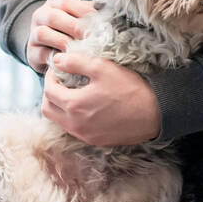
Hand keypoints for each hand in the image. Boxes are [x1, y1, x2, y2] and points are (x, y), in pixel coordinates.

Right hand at [26, 0, 95, 73]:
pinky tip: (70, 61)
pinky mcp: (31, 52)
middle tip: (91, 38)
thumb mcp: (81, 17)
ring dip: (63, 42)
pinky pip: (41, 53)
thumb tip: (109, 13)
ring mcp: (33, 33)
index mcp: (55, 2)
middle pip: (54, 17)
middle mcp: (41, 14)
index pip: (67, 2)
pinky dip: (56, 57)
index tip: (99, 23)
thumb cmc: (72, 29)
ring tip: (80, 49)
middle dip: (75, 28)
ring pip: (42, 33)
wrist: (51, 46)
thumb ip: (91, 13)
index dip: (83, 12)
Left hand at [41, 51, 161, 145]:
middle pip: (47, 109)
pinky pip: (73, 129)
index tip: (57, 68)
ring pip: (59, 121)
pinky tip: (85, 106)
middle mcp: (75, 124)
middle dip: (49, 93)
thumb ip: (76, 62)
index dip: (49, 76)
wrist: (154, 113)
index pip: (48, 91)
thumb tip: (57, 60)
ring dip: (59, 106)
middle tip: (60, 81)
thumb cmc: (130, 89)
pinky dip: (71, 117)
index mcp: (74, 105)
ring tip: (71, 93)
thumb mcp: (102, 67)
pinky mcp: (95, 140)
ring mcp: (85, 135)